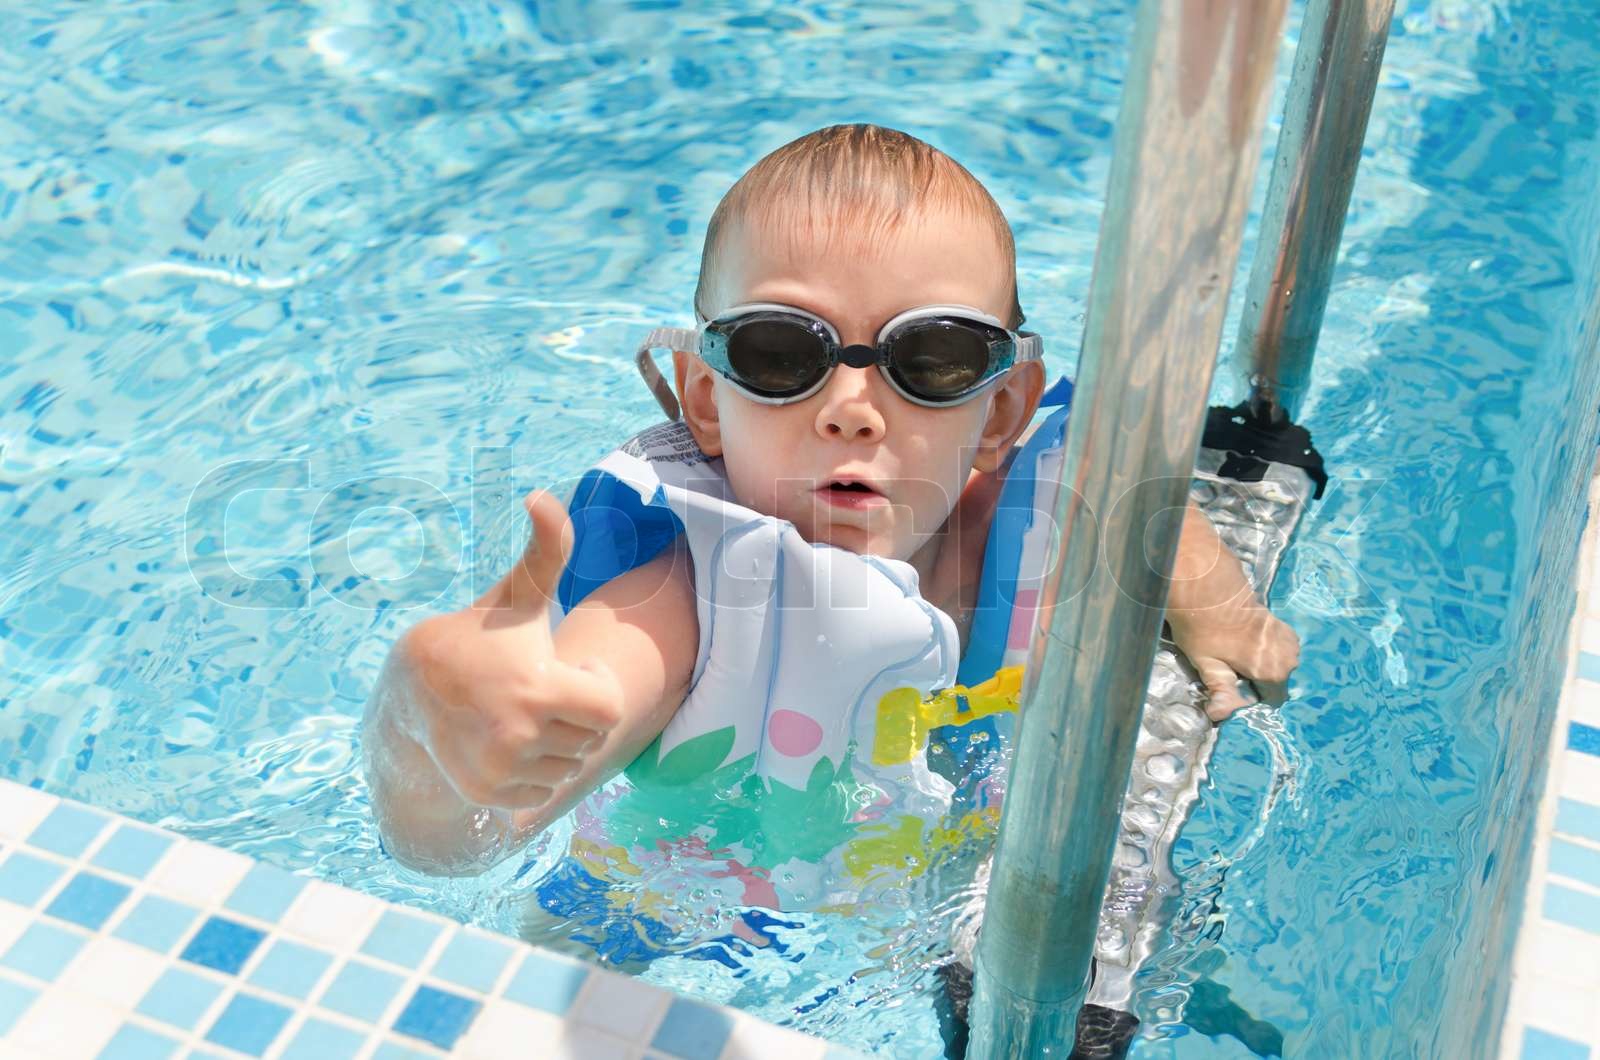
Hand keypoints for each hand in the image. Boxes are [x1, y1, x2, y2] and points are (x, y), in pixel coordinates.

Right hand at [395, 490, 624, 814]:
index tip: (570, 665)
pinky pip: (543, 793)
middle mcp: (520, 737)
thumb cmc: (480, 637)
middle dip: (576, 712)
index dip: (595, 683)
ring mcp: (501, 771)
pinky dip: (535, 773)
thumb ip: (545, 551)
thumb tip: (541, 497)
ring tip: (523, 714)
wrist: (411, 689)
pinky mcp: (488, 795)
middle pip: (591, 738)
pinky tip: (508, 742)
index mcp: (538, 689)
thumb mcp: (518, 597)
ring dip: (559, 743)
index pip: (610, 707)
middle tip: (542, 689)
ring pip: (569, 767)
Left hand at [1167, 600, 1298, 722]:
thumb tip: (1220, 716)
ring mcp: (1291, 642)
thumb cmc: (1203, 629)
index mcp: (1274, 672)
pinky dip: (1266, 652)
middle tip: (1231, 666)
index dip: (1250, 697)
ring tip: (1237, 653)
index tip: (1232, 685)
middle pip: (1275, 685)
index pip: (1271, 702)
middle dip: (1256, 682)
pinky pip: (1280, 653)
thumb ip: (1221, 692)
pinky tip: (1246, 643)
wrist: (1209, 589)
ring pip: (1278, 668)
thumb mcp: (1207, 664)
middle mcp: (1289, 658)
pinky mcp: (1286, 629)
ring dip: (1261, 666)